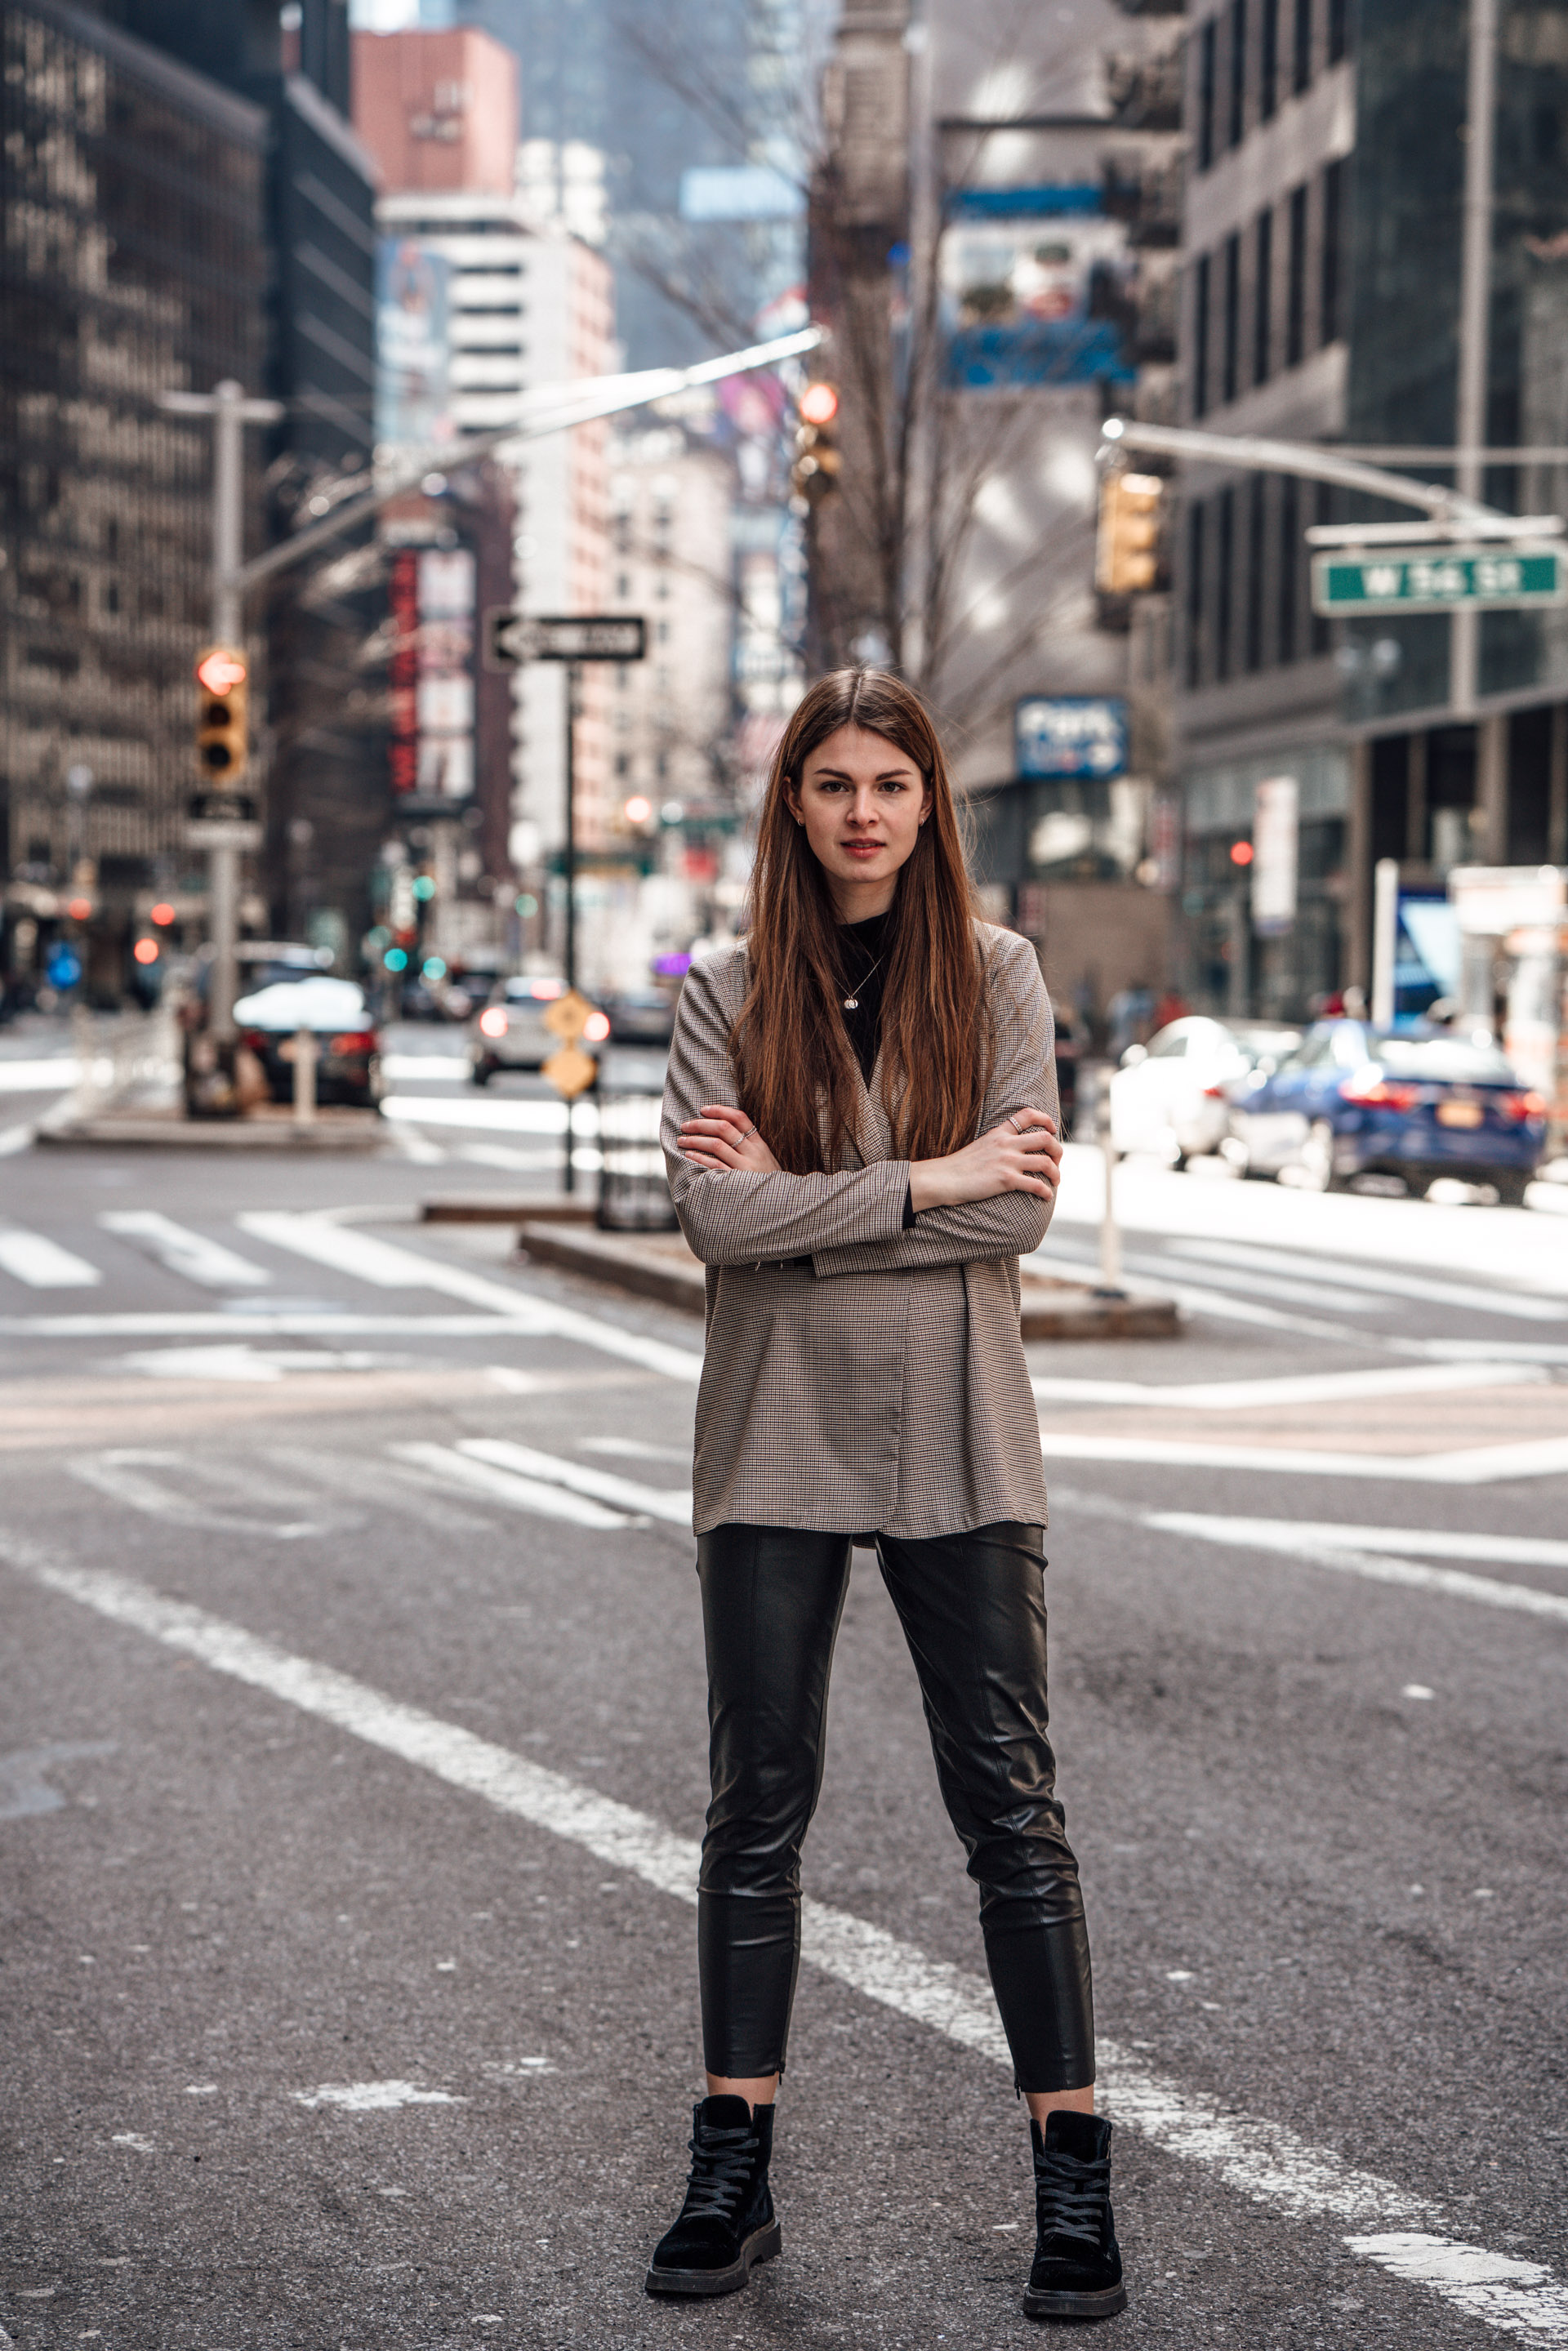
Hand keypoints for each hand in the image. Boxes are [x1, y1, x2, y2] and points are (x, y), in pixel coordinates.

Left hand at [678, 1103, 781, 1173]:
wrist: (779, 1207)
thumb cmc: (767, 1183)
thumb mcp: (765, 1161)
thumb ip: (750, 1147)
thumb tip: (724, 1131)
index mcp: (759, 1144)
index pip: (739, 1118)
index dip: (719, 1110)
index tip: (703, 1110)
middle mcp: (753, 1153)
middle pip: (724, 1128)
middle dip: (701, 1124)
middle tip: (685, 1126)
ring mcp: (745, 1167)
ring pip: (716, 1144)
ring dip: (695, 1140)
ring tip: (682, 1140)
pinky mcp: (737, 1182)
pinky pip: (714, 1165)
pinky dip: (699, 1158)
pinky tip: (689, 1156)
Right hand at [909, 1107, 1060, 1211]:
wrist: (944, 1179)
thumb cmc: (959, 1168)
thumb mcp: (979, 1146)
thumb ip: (997, 1145)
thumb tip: (1011, 1152)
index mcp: (999, 1133)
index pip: (1027, 1114)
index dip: (1045, 1119)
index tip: (1052, 1130)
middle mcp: (1006, 1144)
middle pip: (1045, 1138)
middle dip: (1057, 1150)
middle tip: (1056, 1162)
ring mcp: (1007, 1161)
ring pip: (1045, 1162)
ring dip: (1056, 1173)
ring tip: (1055, 1181)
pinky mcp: (1006, 1179)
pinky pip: (1036, 1184)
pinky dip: (1046, 1191)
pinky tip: (1046, 1196)